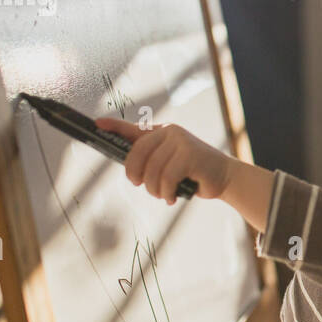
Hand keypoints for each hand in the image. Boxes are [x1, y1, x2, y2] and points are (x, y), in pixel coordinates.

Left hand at [96, 117, 233, 205]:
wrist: (224, 177)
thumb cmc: (193, 172)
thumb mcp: (170, 162)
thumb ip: (152, 160)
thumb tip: (130, 170)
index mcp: (162, 131)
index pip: (133, 128)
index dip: (114, 126)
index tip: (97, 124)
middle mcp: (170, 132)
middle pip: (137, 154)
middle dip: (135, 175)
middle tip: (140, 186)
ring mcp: (181, 142)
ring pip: (152, 171)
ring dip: (155, 190)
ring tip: (163, 194)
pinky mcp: (190, 155)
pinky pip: (167, 178)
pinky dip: (166, 193)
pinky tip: (172, 197)